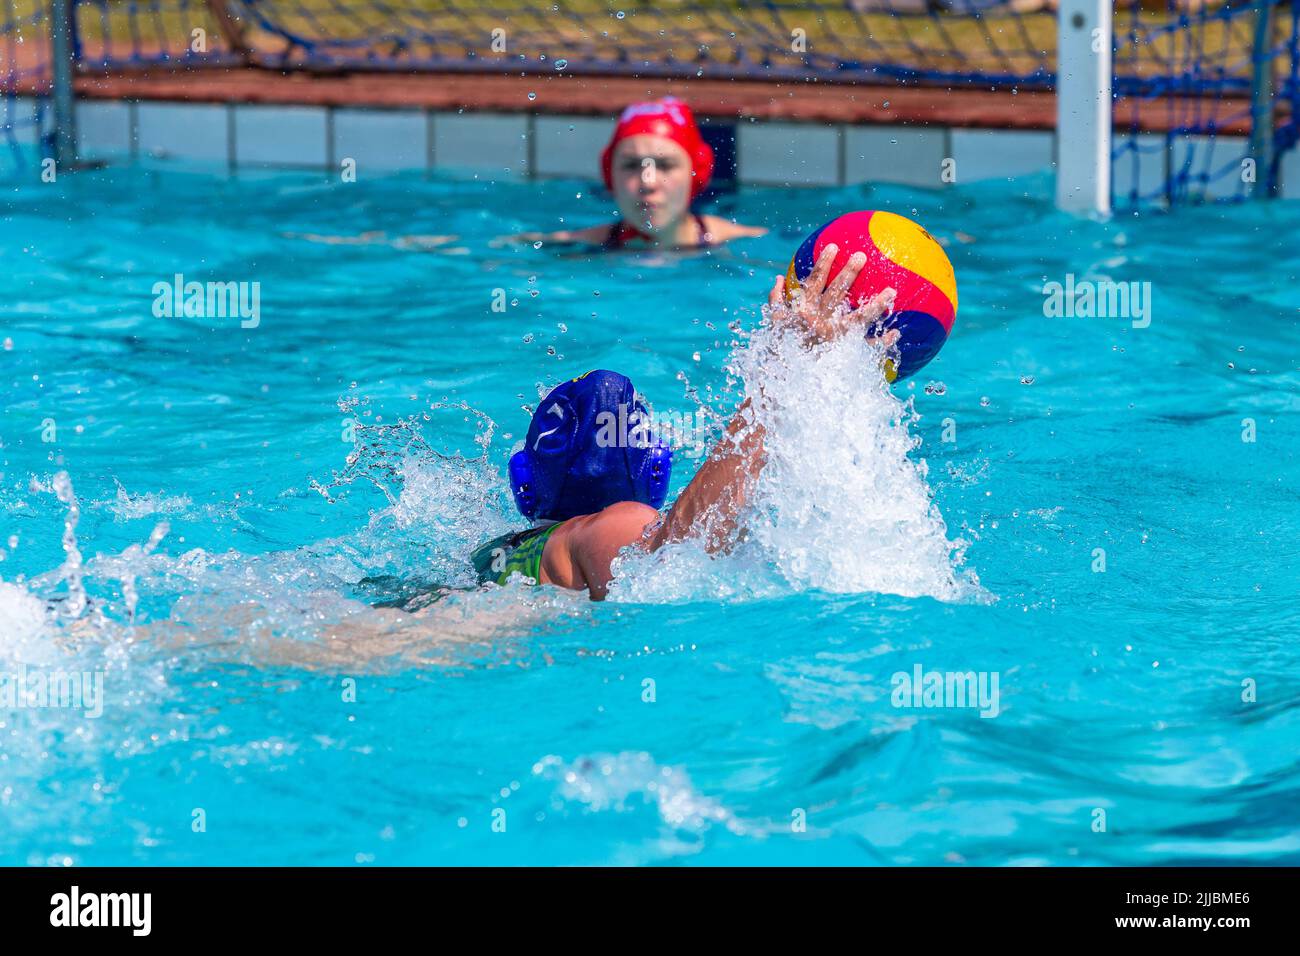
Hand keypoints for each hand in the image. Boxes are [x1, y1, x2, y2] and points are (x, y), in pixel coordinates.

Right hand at [765, 243, 897, 347]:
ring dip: (877, 304)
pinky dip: (881, 342)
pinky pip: (865, 347)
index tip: (835, 246)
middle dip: (849, 273)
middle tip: (862, 256)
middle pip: (837, 293)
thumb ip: (776, 299)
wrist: (785, 378)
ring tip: (892, 291)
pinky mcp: (843, 354)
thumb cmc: (780, 346)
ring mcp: (834, 337)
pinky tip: (896, 333)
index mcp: (804, 311)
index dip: (824, 263)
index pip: (814, 281)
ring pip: (858, 318)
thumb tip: (778, 279)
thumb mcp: (774, 322)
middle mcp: (820, 322)